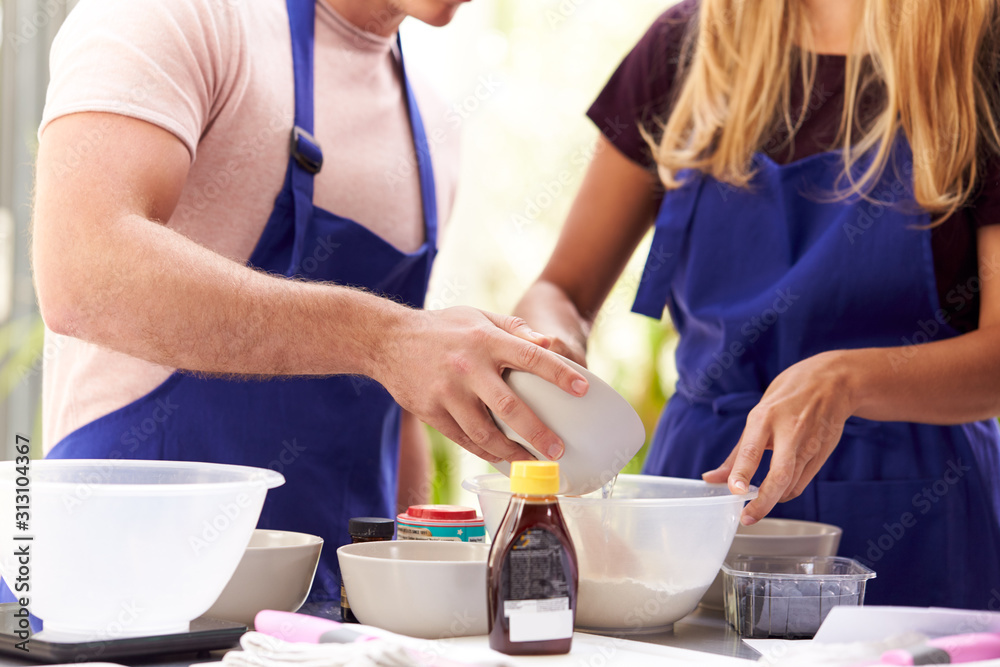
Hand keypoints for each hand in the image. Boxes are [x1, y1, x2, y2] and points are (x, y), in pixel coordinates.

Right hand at [374, 306, 589, 463]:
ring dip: (511, 452)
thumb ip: (516, 328)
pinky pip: (463, 439)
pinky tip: (501, 458)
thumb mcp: (479, 316)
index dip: (559, 374)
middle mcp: (468, 367)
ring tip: (531, 463)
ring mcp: (448, 392)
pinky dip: (485, 451)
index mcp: (486, 339)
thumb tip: (550, 345)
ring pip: (485, 432)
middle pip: (510, 407)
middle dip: (537, 433)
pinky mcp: (432, 411)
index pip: (531, 357)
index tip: (583, 389)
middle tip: (558, 450)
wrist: (388, 341)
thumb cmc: (443, 328)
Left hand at [701, 350, 855, 524]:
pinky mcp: (822, 455)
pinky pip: (801, 482)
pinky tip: (776, 492)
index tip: (734, 492)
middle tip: (747, 518)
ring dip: (773, 500)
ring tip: (756, 506)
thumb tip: (711, 479)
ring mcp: (808, 445)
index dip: (741, 474)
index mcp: (765, 417)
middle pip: (778, 476)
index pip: (751, 451)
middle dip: (763, 502)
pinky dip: (786, 492)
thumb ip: (736, 452)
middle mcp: (788, 432)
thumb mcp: (758, 415)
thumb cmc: (788, 396)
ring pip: (791, 484)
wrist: (833, 382)